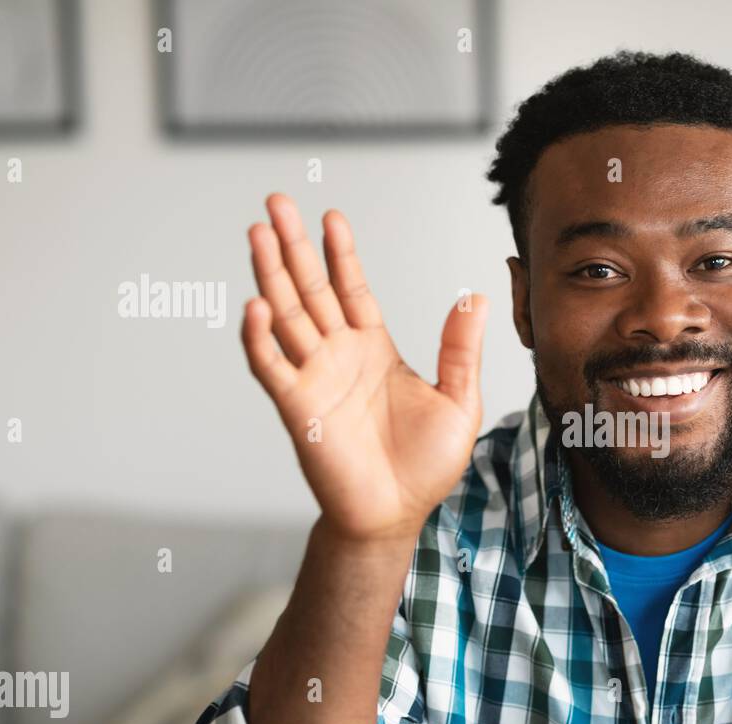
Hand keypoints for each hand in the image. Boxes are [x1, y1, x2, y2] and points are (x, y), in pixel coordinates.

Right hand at [242, 193, 487, 541]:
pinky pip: (273, 366)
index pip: (351, 289)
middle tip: (276, 201)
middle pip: (309, 289)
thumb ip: (460, 349)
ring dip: (269, 275)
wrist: (397, 515)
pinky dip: (260, 337)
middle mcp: (338, 356)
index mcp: (374, 349)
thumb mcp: (459, 400)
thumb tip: (475, 297)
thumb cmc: (425, 466)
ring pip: (285, 315)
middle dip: (292, 246)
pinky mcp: (299, 408)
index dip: (339, 253)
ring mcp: (315, 378)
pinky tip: (256, 305)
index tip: (330, 217)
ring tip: (258, 232)